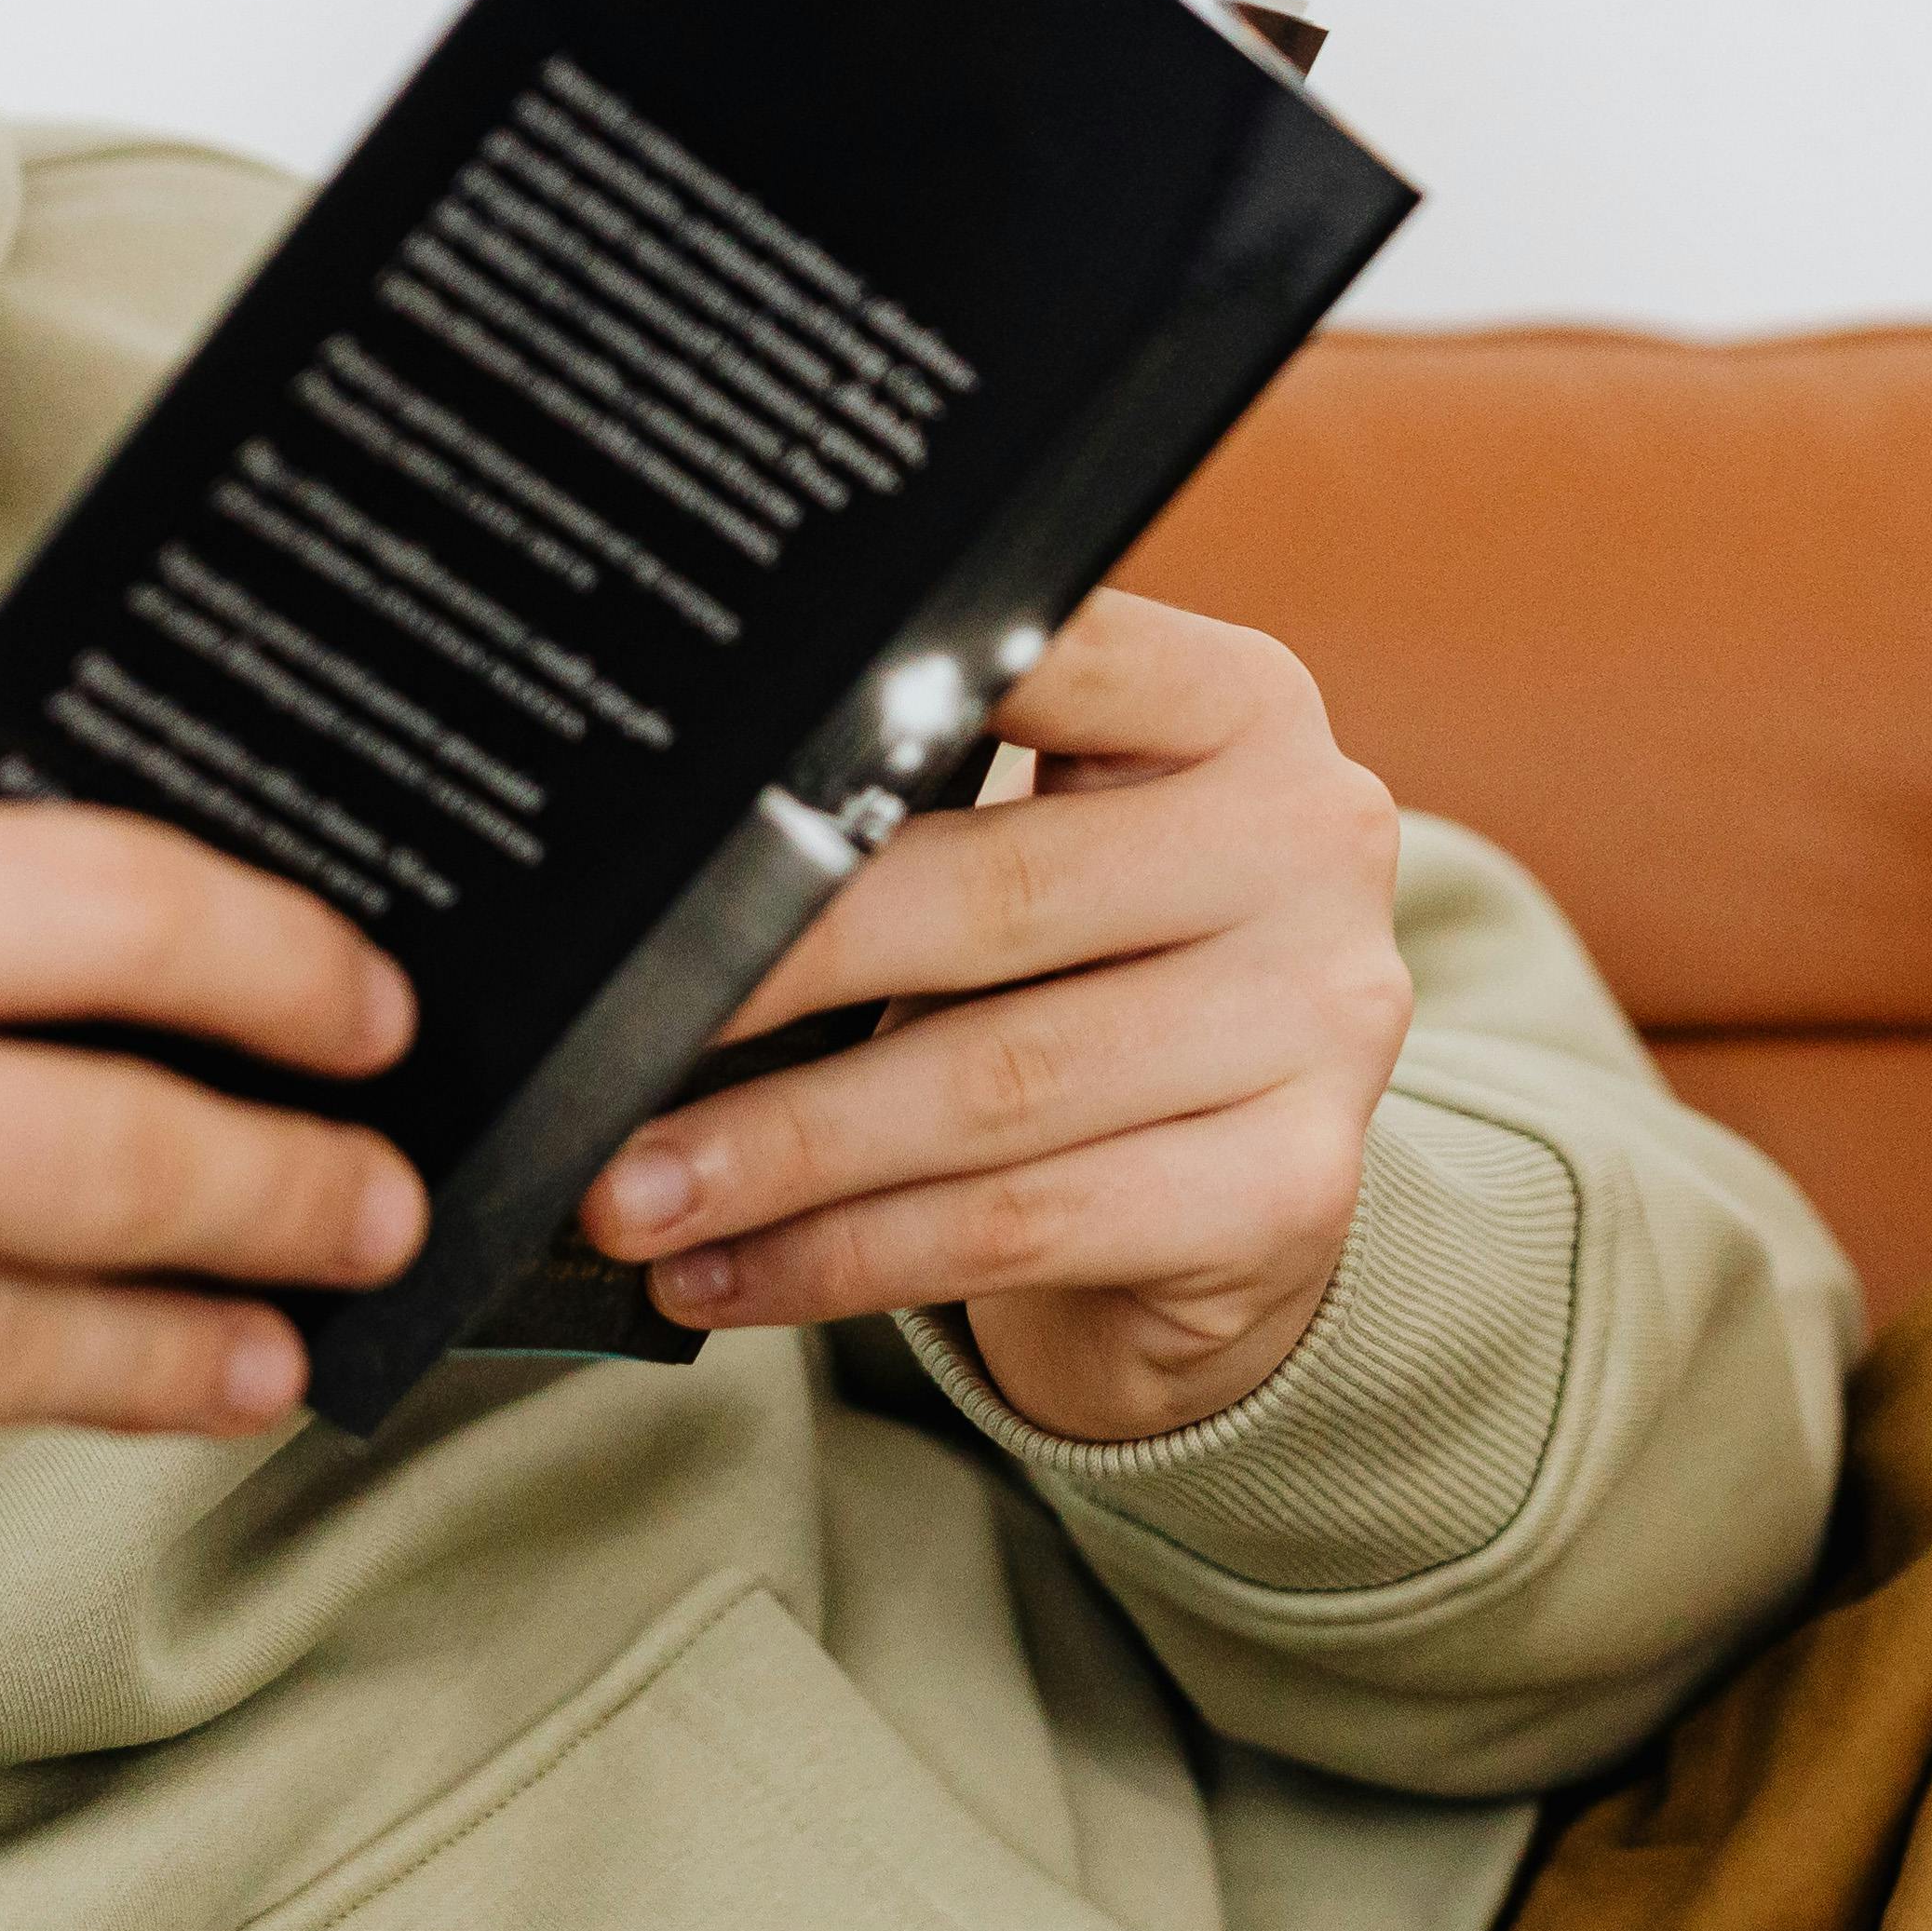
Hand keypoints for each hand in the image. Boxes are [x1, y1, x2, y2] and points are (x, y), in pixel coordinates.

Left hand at [576, 594, 1411, 1444]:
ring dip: (781, 1152)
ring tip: (630, 1190)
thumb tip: (665, 864)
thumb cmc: (1090, 984)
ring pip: (994, 1086)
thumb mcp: (1046, 849)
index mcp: (1236, 705)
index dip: (870, 706)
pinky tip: (728, 1276)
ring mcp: (1321, 1019)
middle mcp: (1308, 840)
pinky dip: (846, 1258)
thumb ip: (914, 807)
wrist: (1239, 1199)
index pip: (1049, 654)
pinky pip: (1024, 1225)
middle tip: (609, 1032)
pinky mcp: (1293, 1190)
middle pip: (992, 897)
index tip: (703, 774)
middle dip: (768, 975)